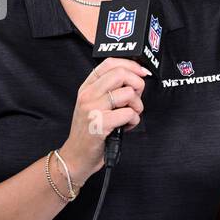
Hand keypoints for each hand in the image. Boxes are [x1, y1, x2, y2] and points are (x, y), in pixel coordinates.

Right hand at [61, 57, 148, 179]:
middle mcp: (88, 95)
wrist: (76, 156)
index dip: (131, 65)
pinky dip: (134, 121)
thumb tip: (136, 77)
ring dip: (137, 107)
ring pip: (128, 94)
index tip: (142, 72)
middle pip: (121, 74)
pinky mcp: (100, 124)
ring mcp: (92, 109)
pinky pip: (129, 114)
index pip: (110, 63)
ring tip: (129, 116)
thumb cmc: (90, 131)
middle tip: (136, 99)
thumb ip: (110, 90)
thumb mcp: (94, 104)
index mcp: (87, 87)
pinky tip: (126, 127)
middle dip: (137, 85)